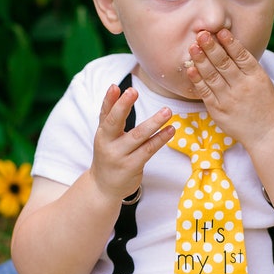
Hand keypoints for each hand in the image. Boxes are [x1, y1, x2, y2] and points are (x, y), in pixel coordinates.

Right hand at [91, 84, 174, 200]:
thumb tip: (115, 87)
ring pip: (137, 136)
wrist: (104, 187)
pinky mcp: (132, 167)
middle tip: (133, 91)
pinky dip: (161, 139)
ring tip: (167, 111)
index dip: (109, 99)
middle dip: (123, 106)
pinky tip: (171, 130)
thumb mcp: (106, 135)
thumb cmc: (109, 154)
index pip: (104, 113)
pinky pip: (148, 150)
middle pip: (114, 122)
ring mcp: (119, 156)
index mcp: (102, 132)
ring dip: (154, 123)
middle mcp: (107, 143)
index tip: (115, 87)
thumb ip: (110, 113)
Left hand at [186, 29, 273, 148]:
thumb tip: (233, 47)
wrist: (267, 134)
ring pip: (212, 76)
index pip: (241, 56)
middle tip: (201, 34)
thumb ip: (249, 68)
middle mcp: (242, 87)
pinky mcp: (218, 110)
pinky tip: (191, 69)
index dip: (230, 43)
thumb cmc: (268, 107)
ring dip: (201, 60)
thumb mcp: (265, 83)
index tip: (220, 31)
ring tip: (193, 47)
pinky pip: (205, 93)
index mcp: (256, 77)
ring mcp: (229, 99)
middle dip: (211, 47)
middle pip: (224, 63)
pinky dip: (197, 80)